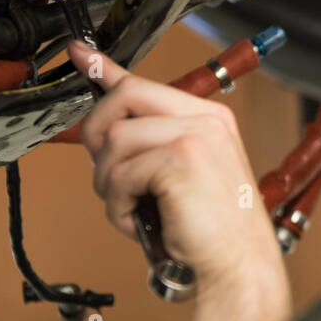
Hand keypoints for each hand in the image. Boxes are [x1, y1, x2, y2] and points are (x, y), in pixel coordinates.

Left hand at [68, 39, 283, 291]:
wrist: (240, 267)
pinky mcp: (181, 161)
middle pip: (124, 98)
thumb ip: (151, 146)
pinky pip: (120, 174)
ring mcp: (196, 137)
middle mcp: (206, 120)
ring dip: (110, 185)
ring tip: (134, 210)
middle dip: (98, 136)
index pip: (144, 84)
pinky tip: (140, 222)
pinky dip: (118, 207)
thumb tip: (110, 128)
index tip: (80, 54)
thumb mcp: (182, 176)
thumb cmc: (211, 232)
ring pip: (115, 140)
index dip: (105, 69)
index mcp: (209, 119)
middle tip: (110, 176)